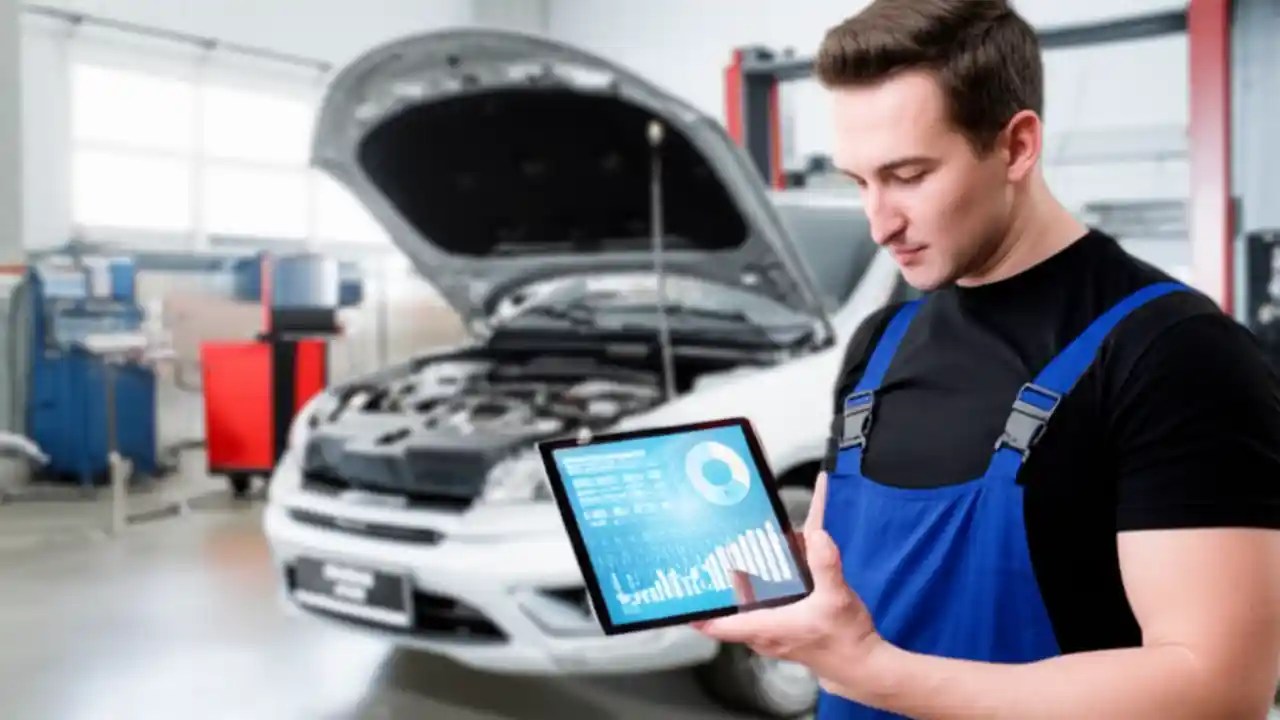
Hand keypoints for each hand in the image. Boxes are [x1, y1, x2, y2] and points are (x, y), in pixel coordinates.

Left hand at [690, 473, 884, 699]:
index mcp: (768, 627)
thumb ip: (825, 565)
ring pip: (743, 612)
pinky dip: (756, 597)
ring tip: (732, 563)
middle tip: (706, 565)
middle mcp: (764, 635)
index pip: (720, 625)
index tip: (679, 601)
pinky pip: (758, 615)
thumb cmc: (846, 639)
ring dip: (739, 592)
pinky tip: (764, 577)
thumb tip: (817, 537)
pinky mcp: (781, 635)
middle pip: (728, 612)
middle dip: (718, 590)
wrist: (861, 664)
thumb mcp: (837, 597)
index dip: (697, 614)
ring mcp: (771, 637)